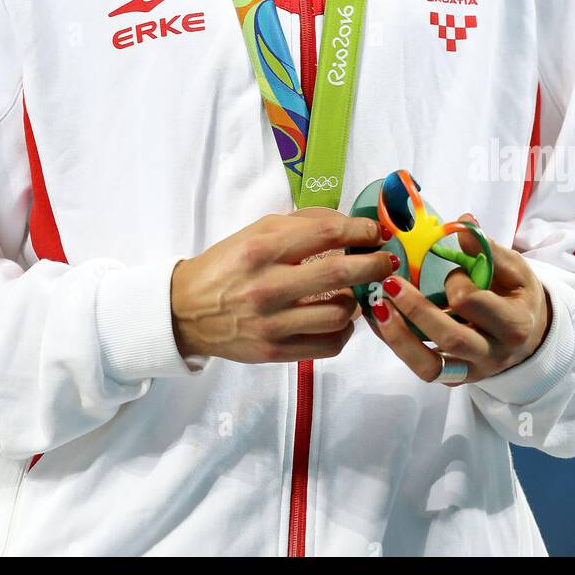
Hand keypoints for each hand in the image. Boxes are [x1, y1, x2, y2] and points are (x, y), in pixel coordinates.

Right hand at [170, 207, 397, 363]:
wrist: (186, 310)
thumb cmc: (226, 264)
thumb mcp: (255, 232)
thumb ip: (301, 223)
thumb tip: (347, 223)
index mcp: (262, 248)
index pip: (326, 234)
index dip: (360, 230)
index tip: (375, 231)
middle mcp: (268, 285)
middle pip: (340, 274)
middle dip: (373, 264)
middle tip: (387, 260)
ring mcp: (272, 323)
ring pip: (339, 313)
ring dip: (357, 300)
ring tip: (355, 292)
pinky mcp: (275, 352)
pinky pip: (329, 345)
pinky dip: (344, 331)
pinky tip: (339, 319)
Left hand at [365, 213, 552, 383]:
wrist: (530, 337)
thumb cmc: (517, 296)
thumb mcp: (515, 270)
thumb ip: (489, 249)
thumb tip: (463, 222)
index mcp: (513, 324)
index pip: (474, 303)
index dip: (456, 282)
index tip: (451, 268)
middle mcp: (492, 353)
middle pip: (451, 339)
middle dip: (417, 310)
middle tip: (389, 283)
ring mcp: (471, 370)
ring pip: (430, 367)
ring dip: (399, 338)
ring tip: (378, 308)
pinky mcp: (453, 378)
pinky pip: (422, 367)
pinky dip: (397, 346)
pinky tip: (380, 321)